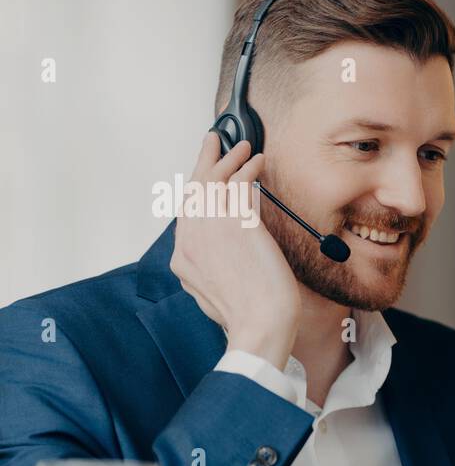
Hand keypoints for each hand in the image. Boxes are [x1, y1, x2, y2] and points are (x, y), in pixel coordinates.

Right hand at [170, 133, 300, 368]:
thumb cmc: (246, 316)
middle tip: (213, 141)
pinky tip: (257, 162)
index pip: (187, 211)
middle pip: (195, 187)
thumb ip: (207, 269)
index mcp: (183, 257)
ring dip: (230, 158)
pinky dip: (249, 168)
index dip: (198, 187)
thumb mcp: (210, 293)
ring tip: (243, 146)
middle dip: (204, 159)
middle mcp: (191, 237)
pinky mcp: (238, 222)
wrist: (260, 324)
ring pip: (216, 180)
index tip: (207, 173)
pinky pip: (241, 185)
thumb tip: (218, 250)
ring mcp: (212, 227)